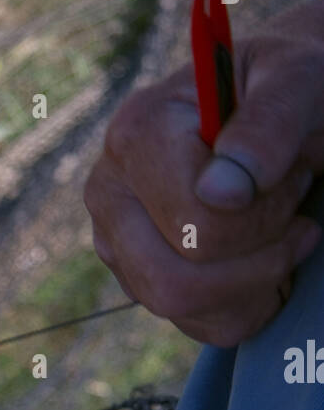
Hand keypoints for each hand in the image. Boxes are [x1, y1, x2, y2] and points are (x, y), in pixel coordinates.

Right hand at [84, 0, 323, 346]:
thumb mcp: (300, 82)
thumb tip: (222, 190)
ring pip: (185, 311)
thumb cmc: (290, 92)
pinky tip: (264, 259)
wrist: (277, 115)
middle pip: (174, 282)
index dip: (264, 213)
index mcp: (136, 133)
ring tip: (280, 231)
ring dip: (256, 282)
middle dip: (256, 262)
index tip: (295, 175)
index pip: (195, 223)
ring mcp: (115, 242)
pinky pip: (197, 326)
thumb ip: (269, 122)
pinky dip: (246, 305)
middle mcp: (109, 192)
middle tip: (294, 216)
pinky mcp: (136, 278)